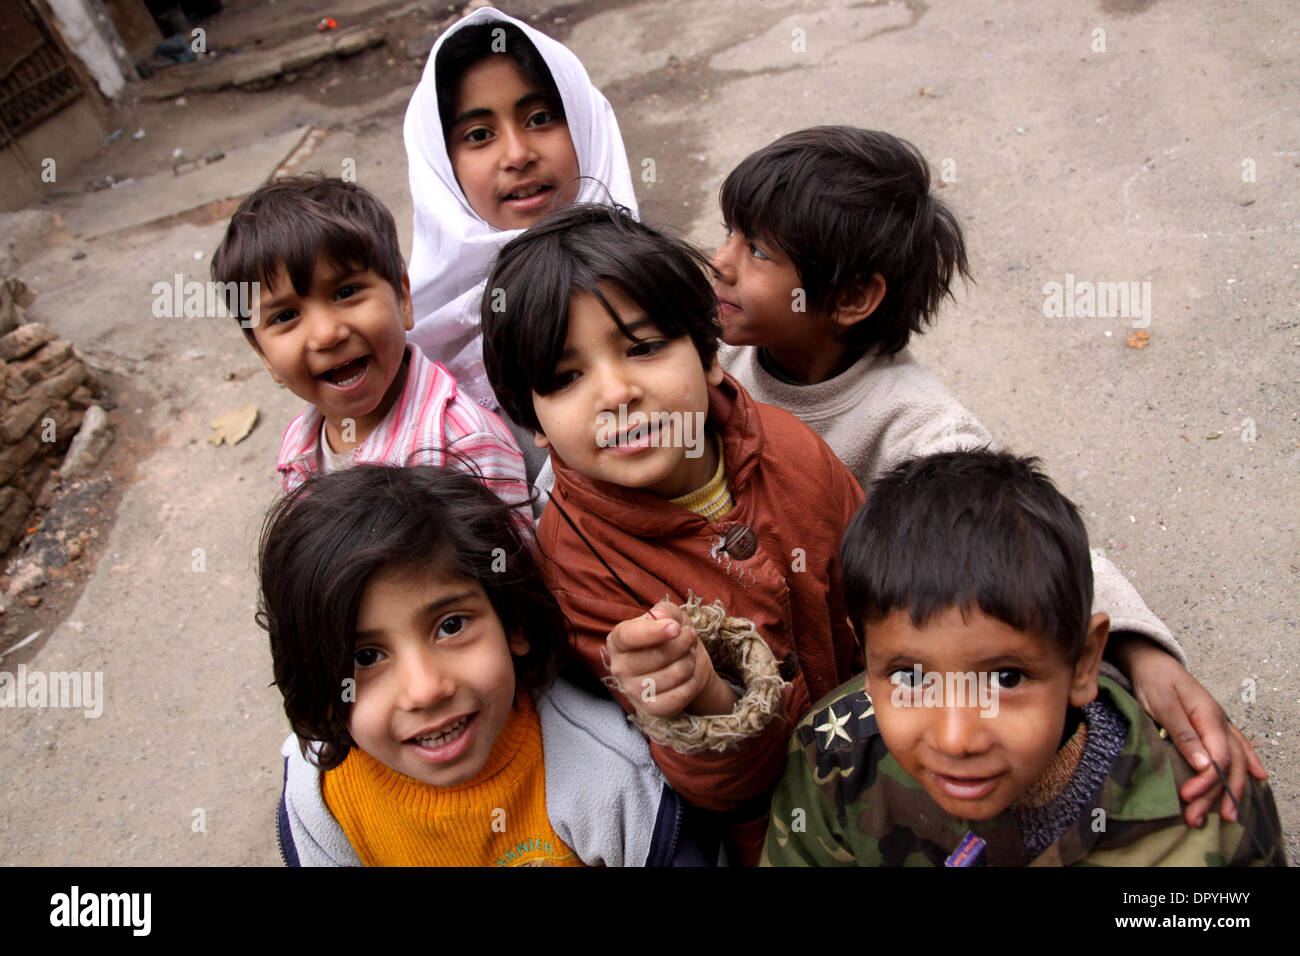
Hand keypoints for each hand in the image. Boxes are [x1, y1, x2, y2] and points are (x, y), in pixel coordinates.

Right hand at [605, 602, 733, 718]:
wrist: (685, 663)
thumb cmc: (672, 637)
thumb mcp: (670, 616)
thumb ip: (664, 610)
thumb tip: (659, 616)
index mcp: (618, 641)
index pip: (628, 637)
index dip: (653, 632)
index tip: (675, 627)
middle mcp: (620, 667)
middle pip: (655, 656)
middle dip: (682, 643)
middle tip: (690, 636)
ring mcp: (633, 691)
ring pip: (672, 675)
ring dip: (689, 662)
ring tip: (689, 655)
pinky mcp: (650, 708)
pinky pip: (678, 697)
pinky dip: (691, 683)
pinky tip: (689, 675)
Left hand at [1116, 635, 1267, 826]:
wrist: (1151, 661)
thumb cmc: (1154, 680)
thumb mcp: (1163, 704)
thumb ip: (1183, 734)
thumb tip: (1205, 765)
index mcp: (1208, 716)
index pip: (1218, 757)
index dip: (1206, 781)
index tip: (1187, 797)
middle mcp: (1220, 722)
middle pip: (1229, 764)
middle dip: (1217, 794)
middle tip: (1197, 818)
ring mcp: (1220, 724)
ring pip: (1236, 760)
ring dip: (1231, 789)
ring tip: (1225, 816)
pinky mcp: (1213, 726)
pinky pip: (1239, 747)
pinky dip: (1248, 763)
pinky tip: (1258, 777)